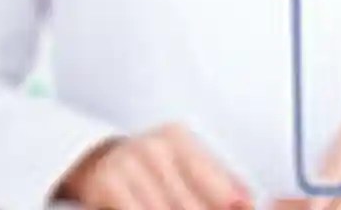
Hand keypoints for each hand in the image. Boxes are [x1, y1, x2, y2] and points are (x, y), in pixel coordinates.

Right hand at [59, 124, 251, 209]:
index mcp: (178, 137)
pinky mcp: (109, 186)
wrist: (91, 159)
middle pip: (191, 203)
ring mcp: (128, 166)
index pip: (214, 179)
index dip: (228, 201)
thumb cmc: (149, 164)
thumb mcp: (183, 160)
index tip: (245, 209)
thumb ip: (219, 179)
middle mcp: (154, 147)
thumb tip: (249, 201)